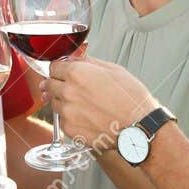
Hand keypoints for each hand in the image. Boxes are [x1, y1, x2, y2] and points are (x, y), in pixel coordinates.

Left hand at [44, 57, 161, 153]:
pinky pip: (61, 120)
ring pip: (54, 103)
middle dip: (58, 84)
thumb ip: (89, 62)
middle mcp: (68, 92)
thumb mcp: (113, 70)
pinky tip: (87, 117)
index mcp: (77, 74)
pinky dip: (70, 118)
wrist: (139, 126)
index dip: (60, 68)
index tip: (64, 72)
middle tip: (73, 89)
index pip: (54, 66)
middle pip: (49, 84)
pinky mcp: (70, 130)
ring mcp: (67, 112)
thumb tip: (77, 58)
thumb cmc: (131, 99)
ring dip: (63, 101)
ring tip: (85, 105)